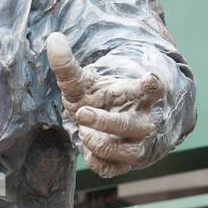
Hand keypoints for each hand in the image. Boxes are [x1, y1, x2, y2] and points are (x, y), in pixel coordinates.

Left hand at [46, 32, 163, 177]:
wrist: (98, 125)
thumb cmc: (94, 99)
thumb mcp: (80, 82)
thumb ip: (66, 65)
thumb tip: (53, 39)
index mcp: (137, 95)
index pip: (154, 89)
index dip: (153, 85)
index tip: (150, 78)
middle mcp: (142, 120)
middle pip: (134, 125)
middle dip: (106, 121)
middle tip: (81, 113)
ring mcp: (137, 144)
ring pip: (128, 151)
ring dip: (101, 142)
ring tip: (83, 131)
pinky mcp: (126, 163)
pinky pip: (114, 168)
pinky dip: (97, 161)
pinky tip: (86, 149)